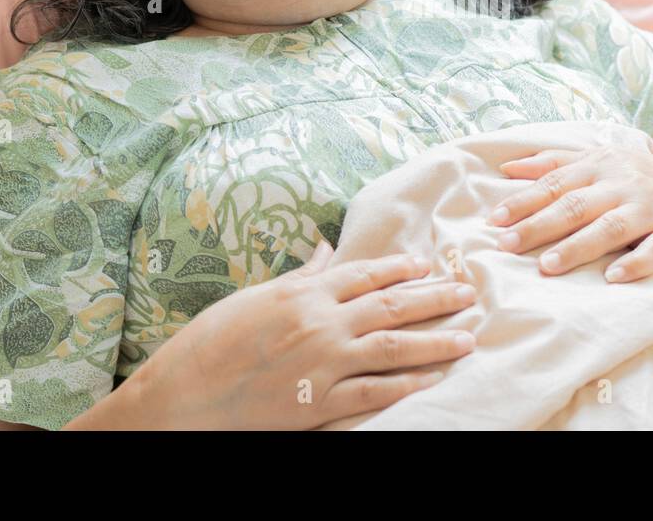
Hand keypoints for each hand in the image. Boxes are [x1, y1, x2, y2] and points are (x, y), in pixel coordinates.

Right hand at [128, 241, 476, 429]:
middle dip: (434, 298)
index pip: (365, 274)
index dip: (402, 268)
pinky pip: (374, 392)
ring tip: (467, 336)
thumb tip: (323, 250)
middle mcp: (320, 323)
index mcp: (304, 293)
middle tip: (467, 293)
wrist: (184, 394)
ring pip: (393, 347)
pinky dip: (406, 385)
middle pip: (391, 306)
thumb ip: (299, 277)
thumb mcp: (255, 297)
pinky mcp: (320, 402)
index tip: (428, 264)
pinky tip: (432, 379)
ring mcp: (323, 364)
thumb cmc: (211, 341)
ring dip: (434, 340)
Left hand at [488, 145, 652, 282]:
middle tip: (506, 245)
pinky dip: (636, 263)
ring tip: (547, 265)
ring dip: (578, 246)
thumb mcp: (602, 160)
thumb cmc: (643, 178)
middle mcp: (625, 184)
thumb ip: (555, 163)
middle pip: (577, 205)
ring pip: (612, 228)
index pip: (556, 183)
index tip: (494, 220)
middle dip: (539, 225)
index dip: (524, 201)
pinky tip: (613, 277)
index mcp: (602, 165)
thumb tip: (507, 168)